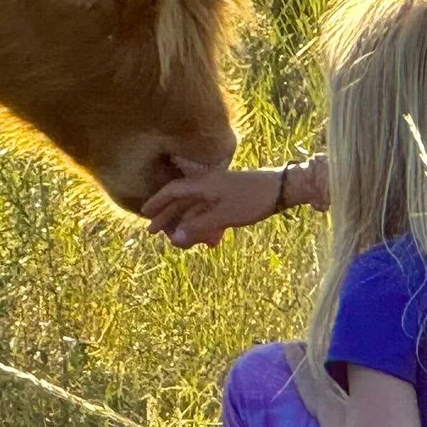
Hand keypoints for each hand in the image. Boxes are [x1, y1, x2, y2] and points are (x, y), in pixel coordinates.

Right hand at [142, 159, 287, 247]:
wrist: (282, 189)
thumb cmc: (252, 199)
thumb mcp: (223, 215)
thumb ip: (199, 227)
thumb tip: (176, 238)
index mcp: (203, 184)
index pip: (173, 191)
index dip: (158, 202)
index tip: (145, 213)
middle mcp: (208, 186)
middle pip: (182, 201)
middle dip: (168, 216)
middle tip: (153, 232)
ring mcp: (220, 193)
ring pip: (197, 209)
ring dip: (188, 224)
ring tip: (180, 241)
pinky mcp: (231, 199)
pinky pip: (212, 213)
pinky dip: (207, 226)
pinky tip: (211, 241)